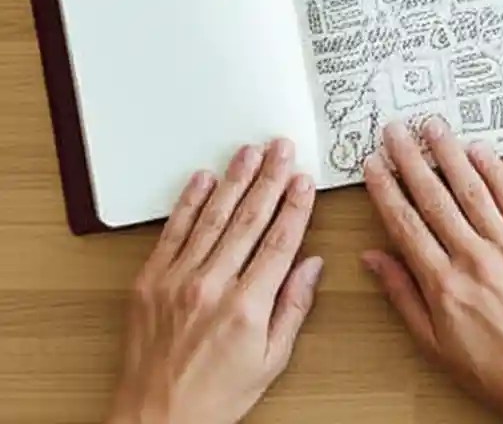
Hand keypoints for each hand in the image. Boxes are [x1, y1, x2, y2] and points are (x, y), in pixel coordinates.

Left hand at [108, 139, 322, 423]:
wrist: (156, 418)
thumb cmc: (216, 396)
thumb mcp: (272, 359)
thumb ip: (294, 307)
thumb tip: (311, 265)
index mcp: (248, 306)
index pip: (280, 241)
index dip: (295, 206)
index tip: (304, 181)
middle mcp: (211, 286)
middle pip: (248, 220)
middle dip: (269, 179)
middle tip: (282, 149)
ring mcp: (176, 280)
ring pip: (212, 218)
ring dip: (233, 180)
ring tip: (249, 152)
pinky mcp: (149, 281)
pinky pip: (172, 233)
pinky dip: (188, 203)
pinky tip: (203, 179)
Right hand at [361, 120, 502, 423]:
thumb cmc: (494, 367)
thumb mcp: (433, 341)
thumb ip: (402, 294)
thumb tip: (373, 258)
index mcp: (443, 284)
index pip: (405, 223)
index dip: (386, 190)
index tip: (373, 165)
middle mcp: (474, 259)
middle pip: (434, 198)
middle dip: (410, 160)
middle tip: (395, 131)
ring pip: (472, 190)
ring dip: (449, 154)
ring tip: (432, 127)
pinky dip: (495, 171)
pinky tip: (479, 151)